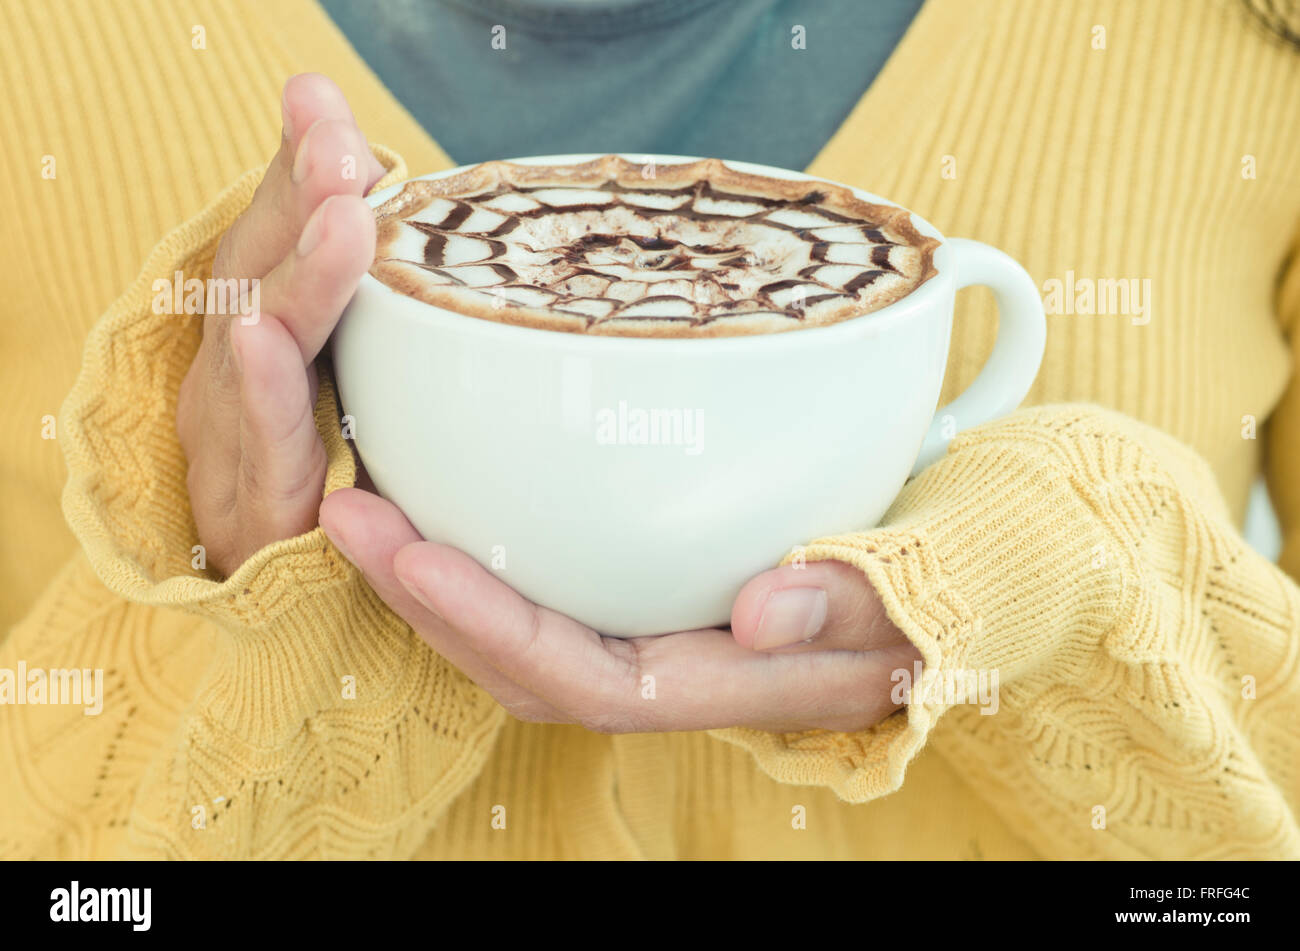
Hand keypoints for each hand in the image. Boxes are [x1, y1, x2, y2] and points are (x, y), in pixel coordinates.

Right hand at [177, 74, 386, 576]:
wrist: (284, 595)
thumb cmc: (326, 473)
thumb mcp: (355, 377)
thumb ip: (379, 308)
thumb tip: (439, 227)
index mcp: (264, 329)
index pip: (277, 230)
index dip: (295, 166)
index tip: (318, 100)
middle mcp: (235, 368)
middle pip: (260, 265)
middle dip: (301, 196)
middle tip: (341, 140)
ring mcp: (233, 431)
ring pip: (254, 340)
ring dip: (299, 273)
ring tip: (342, 213)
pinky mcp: (253, 501)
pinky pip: (259, 441)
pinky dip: (264, 388)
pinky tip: (266, 337)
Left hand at [320, 489, 920, 733]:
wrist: (968, 577)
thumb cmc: (951, 582)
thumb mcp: (925, 590)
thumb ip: (852, 603)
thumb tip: (763, 608)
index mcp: (727, 679)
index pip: (583, 678)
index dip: (488, 625)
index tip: (407, 548)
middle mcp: (677, 667)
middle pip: (521, 660)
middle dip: (425, 600)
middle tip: (345, 511)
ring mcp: (659, 632)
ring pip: (521, 630)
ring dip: (436, 577)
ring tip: (365, 500)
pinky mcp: (651, 593)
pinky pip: (552, 588)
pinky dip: (489, 552)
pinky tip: (448, 488)